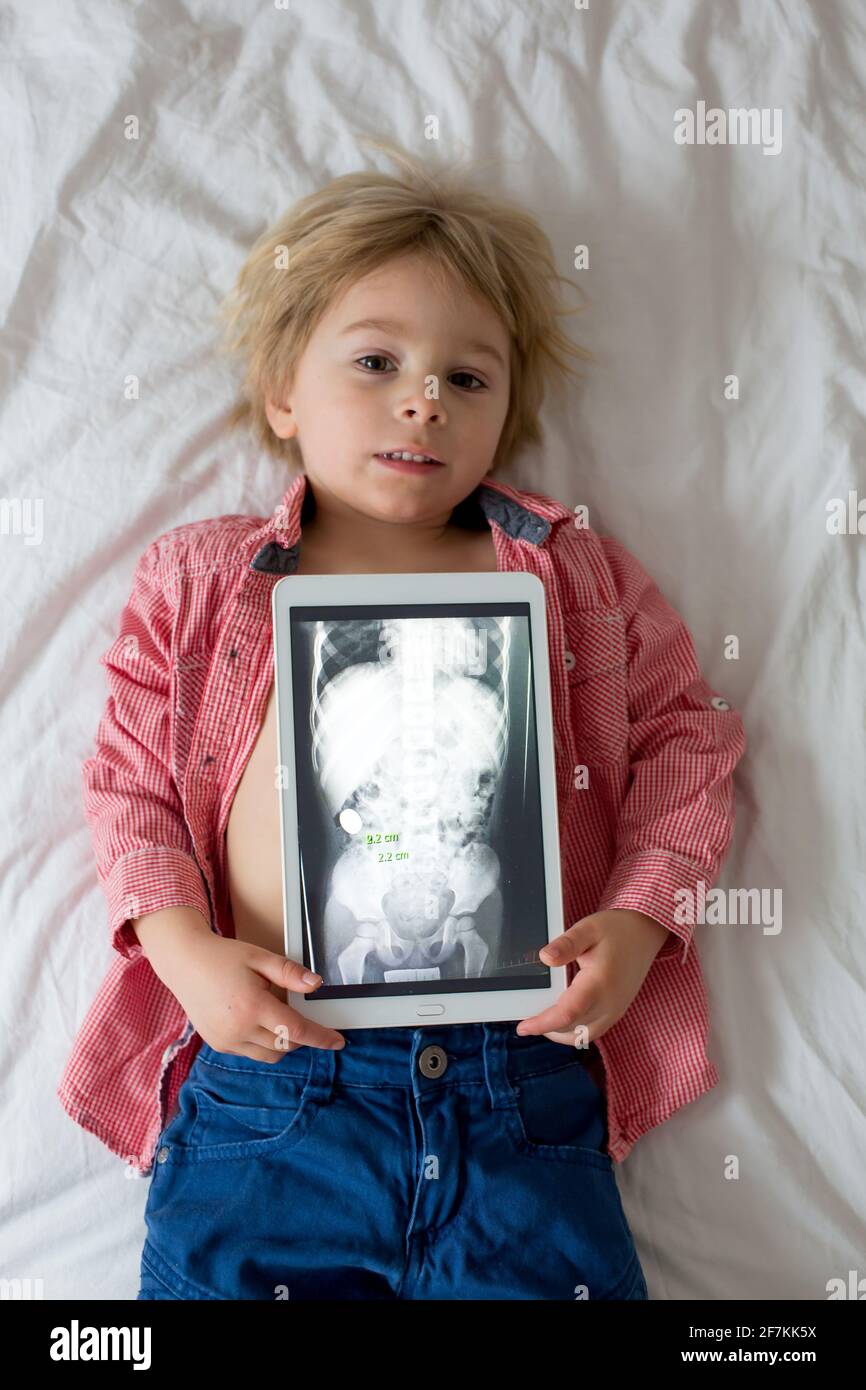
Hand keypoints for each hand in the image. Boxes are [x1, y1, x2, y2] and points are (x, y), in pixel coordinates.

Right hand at [154, 928, 345, 1061]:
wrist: (184, 962)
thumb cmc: (223, 957)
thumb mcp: (260, 957)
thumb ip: (290, 973)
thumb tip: (317, 984)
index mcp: (252, 1006)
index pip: (296, 1031)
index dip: (321, 1038)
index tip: (338, 1041)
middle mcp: (238, 1029)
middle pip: (285, 1046)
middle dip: (302, 1037)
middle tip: (303, 1018)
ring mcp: (225, 1040)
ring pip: (268, 1055)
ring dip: (283, 1043)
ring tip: (279, 1019)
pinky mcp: (217, 1044)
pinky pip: (250, 1053)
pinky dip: (262, 1043)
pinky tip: (258, 1022)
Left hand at [515, 910, 670, 1046]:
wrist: (644, 933)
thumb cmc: (616, 929)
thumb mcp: (588, 929)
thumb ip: (566, 944)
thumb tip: (544, 958)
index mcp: (599, 984)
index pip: (568, 1014)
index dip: (543, 1024)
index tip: (523, 1027)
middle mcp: (610, 1003)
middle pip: (572, 1030)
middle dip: (547, 1029)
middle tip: (526, 1022)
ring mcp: (615, 1010)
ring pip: (583, 1035)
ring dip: (560, 1033)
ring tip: (541, 1021)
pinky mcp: (617, 1011)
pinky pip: (593, 1031)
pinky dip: (574, 1031)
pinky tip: (561, 1018)